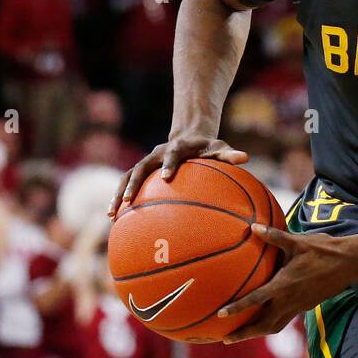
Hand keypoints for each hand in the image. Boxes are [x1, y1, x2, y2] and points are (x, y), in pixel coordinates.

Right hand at [107, 136, 248, 216]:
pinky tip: (113, 218)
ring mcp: (146, 162)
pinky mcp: (140, 171)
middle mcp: (156, 154)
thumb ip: (229, 154)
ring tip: (112, 214)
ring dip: (119, 193)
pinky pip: (125, 184)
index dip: (169, 164)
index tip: (167, 177)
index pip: (171, 154)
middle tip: (128, 200)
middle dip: (134, 183)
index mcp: (176, 148)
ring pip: (127, 176)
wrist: (188, 139)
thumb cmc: (207, 149)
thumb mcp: (219, 148)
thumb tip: (245, 158)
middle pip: (141, 167)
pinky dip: (117, 198)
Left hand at [217, 224, 357, 343]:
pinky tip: (266, 318)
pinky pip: (285, 319)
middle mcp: (290, 299)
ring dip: (257, 332)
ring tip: (242, 335)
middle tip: (226, 339)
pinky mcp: (306, 306)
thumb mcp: (297, 241)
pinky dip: (272, 323)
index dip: (238, 307)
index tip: (221, 314)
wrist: (349, 262)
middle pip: (263, 325)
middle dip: (244, 333)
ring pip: (274, 326)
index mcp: (284, 284)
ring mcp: (299, 305)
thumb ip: (273, 236)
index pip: (256, 299)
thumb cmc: (323, 249)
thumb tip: (253, 227)